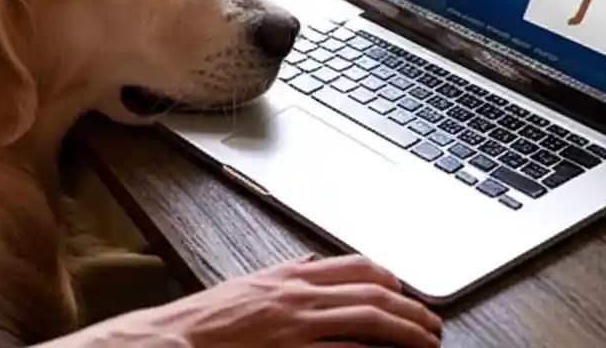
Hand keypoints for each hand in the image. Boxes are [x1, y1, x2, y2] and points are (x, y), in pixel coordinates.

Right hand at [52, 254, 440, 347]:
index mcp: (288, 276)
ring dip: (406, 332)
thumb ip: (284, 276)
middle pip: (373, 292)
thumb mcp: (249, 286)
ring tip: (427, 342)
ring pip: (369, 321)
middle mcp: (299, 295)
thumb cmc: (206, 321)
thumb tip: (312, 266)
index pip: (354, 265)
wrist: (173, 342)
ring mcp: (298, 326)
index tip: (407, 290)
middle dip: (411, 307)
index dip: (390, 278)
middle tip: (432, 323)